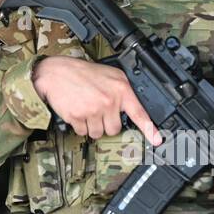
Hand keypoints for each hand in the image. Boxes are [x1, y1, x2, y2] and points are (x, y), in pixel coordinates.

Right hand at [32, 56, 161, 142]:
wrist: (56, 72)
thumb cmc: (82, 73)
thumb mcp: (110, 75)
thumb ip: (122, 92)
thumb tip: (130, 111)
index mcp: (120, 89)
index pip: (139, 113)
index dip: (150, 129)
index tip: (158, 140)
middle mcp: (109, 100)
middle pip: (114, 129)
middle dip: (106, 124)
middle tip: (98, 110)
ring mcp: (93, 109)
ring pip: (98, 133)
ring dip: (92, 126)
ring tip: (86, 109)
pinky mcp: (78, 117)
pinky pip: (83, 132)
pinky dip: (79, 126)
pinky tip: (77, 111)